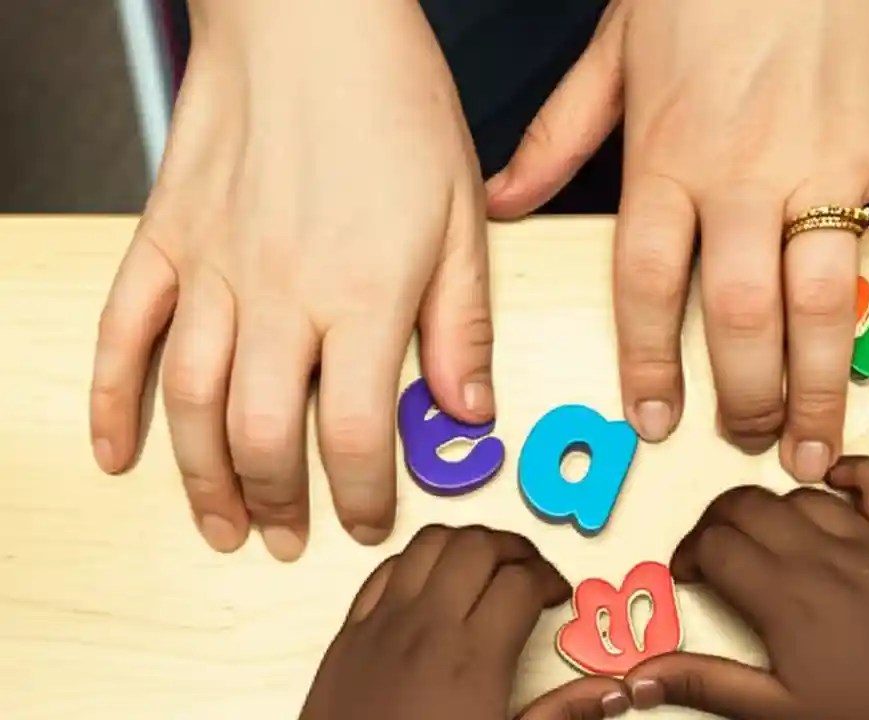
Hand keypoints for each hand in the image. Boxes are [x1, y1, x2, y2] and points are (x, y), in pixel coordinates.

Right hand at [90, 0, 495, 558]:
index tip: (371, 522)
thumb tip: (472, 411)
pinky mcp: (166, 240)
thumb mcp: (461, 216)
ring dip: (203, 480)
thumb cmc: (393, 104)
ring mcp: (213, 269)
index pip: (359, 434)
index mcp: (365, 295)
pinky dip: (112, 401)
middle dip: (280, 505)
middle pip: (266, 436)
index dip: (365, 497)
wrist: (310, 20)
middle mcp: (282, 294)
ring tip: (221, 525)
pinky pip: (125, 334)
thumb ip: (462, 323)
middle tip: (291, 536)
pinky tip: (118, 451)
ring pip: (192, 403)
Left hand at [300, 525, 628, 719]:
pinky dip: (415, 561)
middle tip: (530, 575)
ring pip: (429, 541)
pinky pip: (385, 568)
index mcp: (473, 658)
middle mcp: (428, 626)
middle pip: (478, 545)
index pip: (522, 580)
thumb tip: (612, 691)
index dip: (550, 578)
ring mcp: (383, 623)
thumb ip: (560, 715)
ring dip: (465, 543)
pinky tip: (431, 585)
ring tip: (485, 569)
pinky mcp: (349, 633)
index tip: (558, 596)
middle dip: (515, 549)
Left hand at [487, 0, 868, 482]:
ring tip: (815, 443)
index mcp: (672, 152)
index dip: (649, 364)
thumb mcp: (616, 46)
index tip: (657, 419)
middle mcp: (750, 171)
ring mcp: (837, 159)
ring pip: (831, 298)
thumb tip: (503, 202)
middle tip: (748, 440)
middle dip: (744, 395)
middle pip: (743, 313)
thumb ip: (561, 137)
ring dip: (823, 384)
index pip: (649, 284)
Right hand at [624, 456, 868, 719]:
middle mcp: (825, 557)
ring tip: (771, 540)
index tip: (691, 573)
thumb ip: (708, 682)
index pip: (715, 544)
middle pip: (748, 505)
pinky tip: (833, 482)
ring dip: (774, 508)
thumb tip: (640, 676)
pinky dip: (852, 471)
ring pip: (802, 494)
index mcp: (786, 599)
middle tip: (716, 551)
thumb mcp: (780, 712)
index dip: (690, 552)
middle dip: (718, 521)